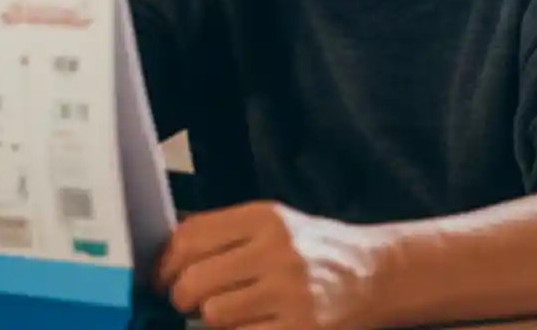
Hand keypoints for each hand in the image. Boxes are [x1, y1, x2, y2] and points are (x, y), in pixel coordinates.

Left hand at [155, 201, 388, 328]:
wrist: (376, 274)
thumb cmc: (313, 250)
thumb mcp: (272, 224)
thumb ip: (221, 231)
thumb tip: (164, 248)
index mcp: (264, 218)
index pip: (188, 238)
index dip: (164, 264)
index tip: (160, 278)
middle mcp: (278, 250)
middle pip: (194, 280)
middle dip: (182, 296)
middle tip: (188, 301)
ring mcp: (291, 293)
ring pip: (214, 315)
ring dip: (212, 320)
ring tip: (229, 312)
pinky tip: (251, 325)